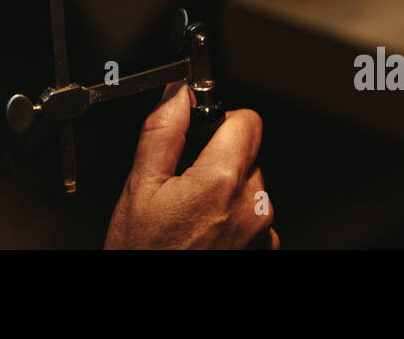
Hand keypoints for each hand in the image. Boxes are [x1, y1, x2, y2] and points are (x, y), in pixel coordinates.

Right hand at [104, 82, 277, 249]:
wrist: (154, 311)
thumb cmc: (144, 255)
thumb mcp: (139, 187)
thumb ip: (162, 131)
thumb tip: (177, 93)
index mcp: (222, 180)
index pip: (246, 120)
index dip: (217, 120)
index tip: (198, 133)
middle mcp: (252, 205)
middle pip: (247, 153)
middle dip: (217, 158)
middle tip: (182, 183)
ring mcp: (261, 232)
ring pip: (250, 185)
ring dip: (225, 191)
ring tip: (190, 215)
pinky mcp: (263, 250)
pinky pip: (253, 216)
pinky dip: (232, 218)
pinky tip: (203, 233)